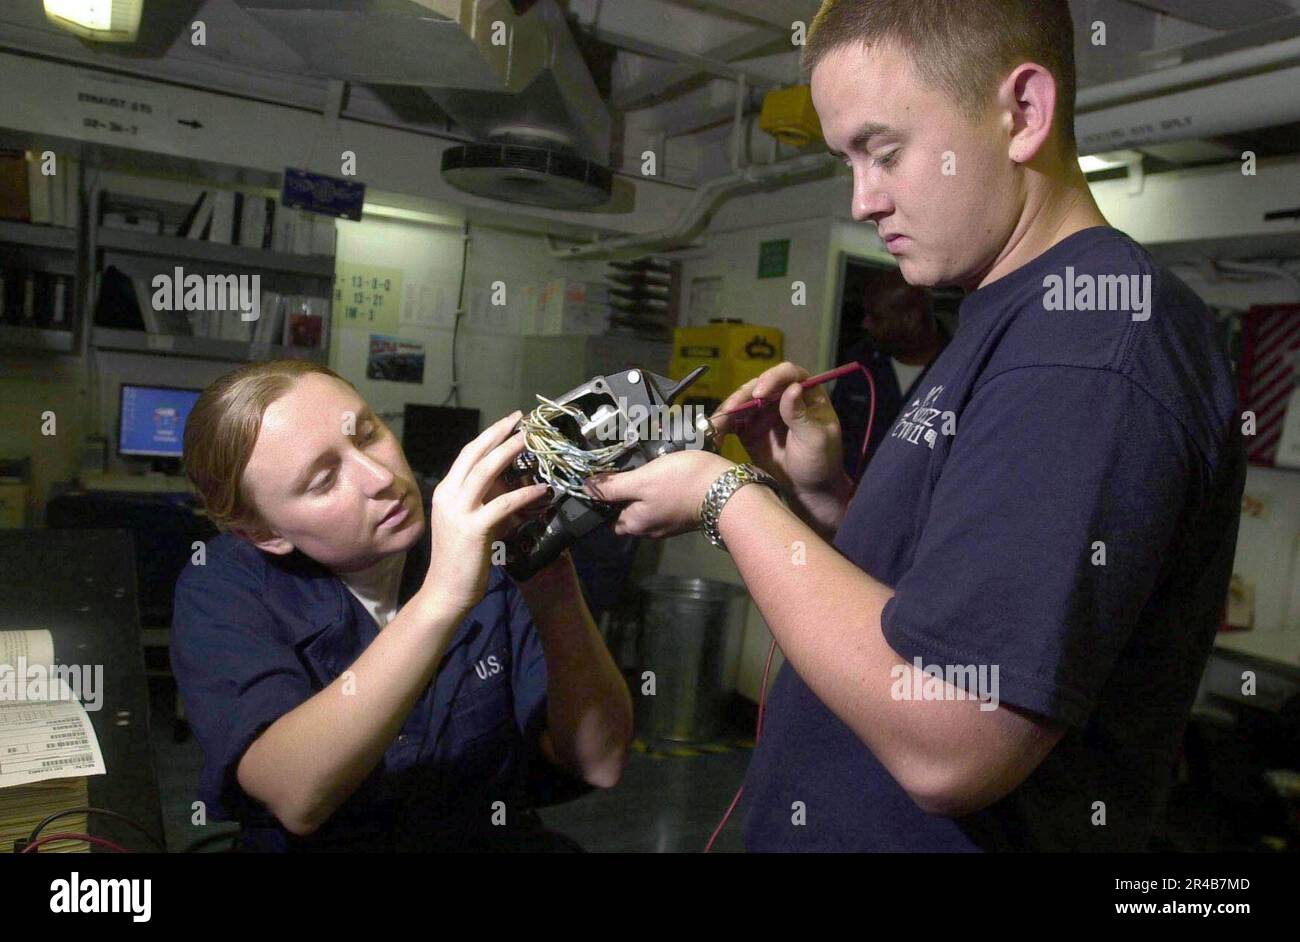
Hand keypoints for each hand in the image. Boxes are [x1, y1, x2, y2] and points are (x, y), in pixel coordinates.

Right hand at [421, 411, 550, 621]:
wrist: (446, 591)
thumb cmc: (461, 558)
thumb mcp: (469, 520)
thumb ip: (485, 500)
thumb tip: (513, 482)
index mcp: (445, 491)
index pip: (468, 454)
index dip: (490, 436)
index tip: (509, 423)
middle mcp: (448, 495)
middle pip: (475, 454)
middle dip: (499, 433)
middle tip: (522, 419)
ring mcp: (459, 511)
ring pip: (486, 471)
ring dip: (510, 452)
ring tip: (531, 440)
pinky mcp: (473, 529)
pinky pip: (504, 503)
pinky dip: (525, 494)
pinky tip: (543, 489)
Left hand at [583, 450, 733, 538]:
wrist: (728, 490)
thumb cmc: (681, 483)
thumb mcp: (642, 479)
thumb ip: (613, 486)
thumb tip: (585, 488)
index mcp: (635, 524)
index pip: (610, 515)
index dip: (608, 496)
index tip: (613, 476)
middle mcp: (650, 530)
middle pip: (630, 510)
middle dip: (631, 491)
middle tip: (637, 468)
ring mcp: (670, 524)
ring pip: (650, 505)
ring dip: (650, 489)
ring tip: (656, 467)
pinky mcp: (686, 515)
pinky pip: (668, 503)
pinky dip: (667, 491)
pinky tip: (673, 475)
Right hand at [710, 361, 851, 534]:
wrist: (809, 489)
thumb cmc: (820, 462)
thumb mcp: (815, 439)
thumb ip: (800, 415)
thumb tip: (792, 388)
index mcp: (806, 393)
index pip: (788, 374)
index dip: (772, 378)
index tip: (759, 393)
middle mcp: (782, 397)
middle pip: (759, 385)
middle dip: (742, 395)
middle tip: (731, 409)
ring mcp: (764, 412)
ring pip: (742, 401)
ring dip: (728, 410)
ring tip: (717, 424)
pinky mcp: (749, 429)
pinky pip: (732, 421)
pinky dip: (722, 426)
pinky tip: (714, 435)